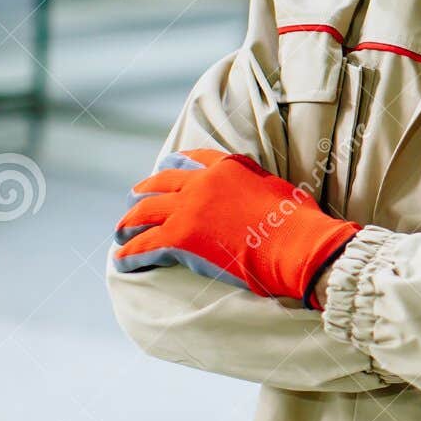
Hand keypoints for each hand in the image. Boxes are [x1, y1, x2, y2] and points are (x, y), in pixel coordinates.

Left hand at [113, 149, 359, 306]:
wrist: (299, 246)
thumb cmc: (299, 223)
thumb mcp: (277, 188)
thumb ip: (255, 182)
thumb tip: (252, 189)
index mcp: (227, 168)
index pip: (193, 159)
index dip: (174, 164)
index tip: (164, 166)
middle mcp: (202, 183)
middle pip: (160, 183)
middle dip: (143, 192)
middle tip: (134, 200)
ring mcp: (188, 210)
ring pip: (143, 213)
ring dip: (128, 223)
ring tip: (121, 232)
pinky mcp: (179, 240)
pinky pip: (142, 247)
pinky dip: (129, 255)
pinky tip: (121, 262)